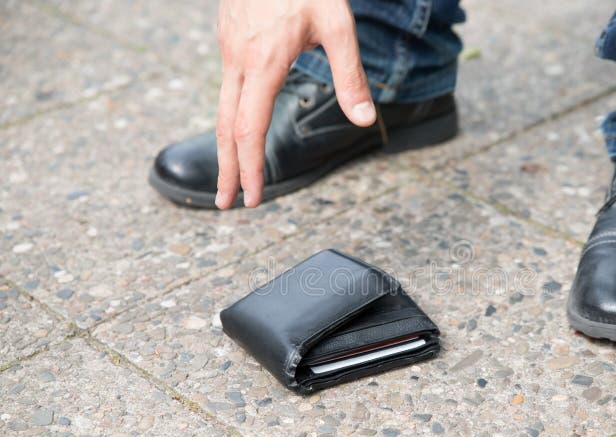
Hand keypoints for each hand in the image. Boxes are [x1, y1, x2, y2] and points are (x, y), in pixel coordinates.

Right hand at [214, 0, 374, 208]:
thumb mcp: (338, 25)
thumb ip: (350, 75)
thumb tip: (364, 120)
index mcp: (263, 61)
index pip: (250, 129)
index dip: (250, 168)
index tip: (251, 198)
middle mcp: (238, 59)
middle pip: (226, 127)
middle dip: (227, 169)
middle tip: (226, 204)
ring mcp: (228, 48)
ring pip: (221, 108)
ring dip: (225, 147)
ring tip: (230, 176)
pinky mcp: (229, 39)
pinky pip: (226, 88)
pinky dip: (229, 119)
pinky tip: (240, 130)